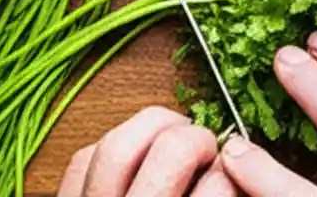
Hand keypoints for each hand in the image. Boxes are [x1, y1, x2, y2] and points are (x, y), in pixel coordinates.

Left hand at [58, 106, 232, 196]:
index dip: (232, 168)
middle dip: (194, 138)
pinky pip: (82, 159)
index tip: (235, 166)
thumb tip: (231, 168)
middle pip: (168, 151)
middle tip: (207, 149)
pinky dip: (108, 146)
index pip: (215, 186)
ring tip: (171, 141)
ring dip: (152, 130)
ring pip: (119, 143)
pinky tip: (130, 157)